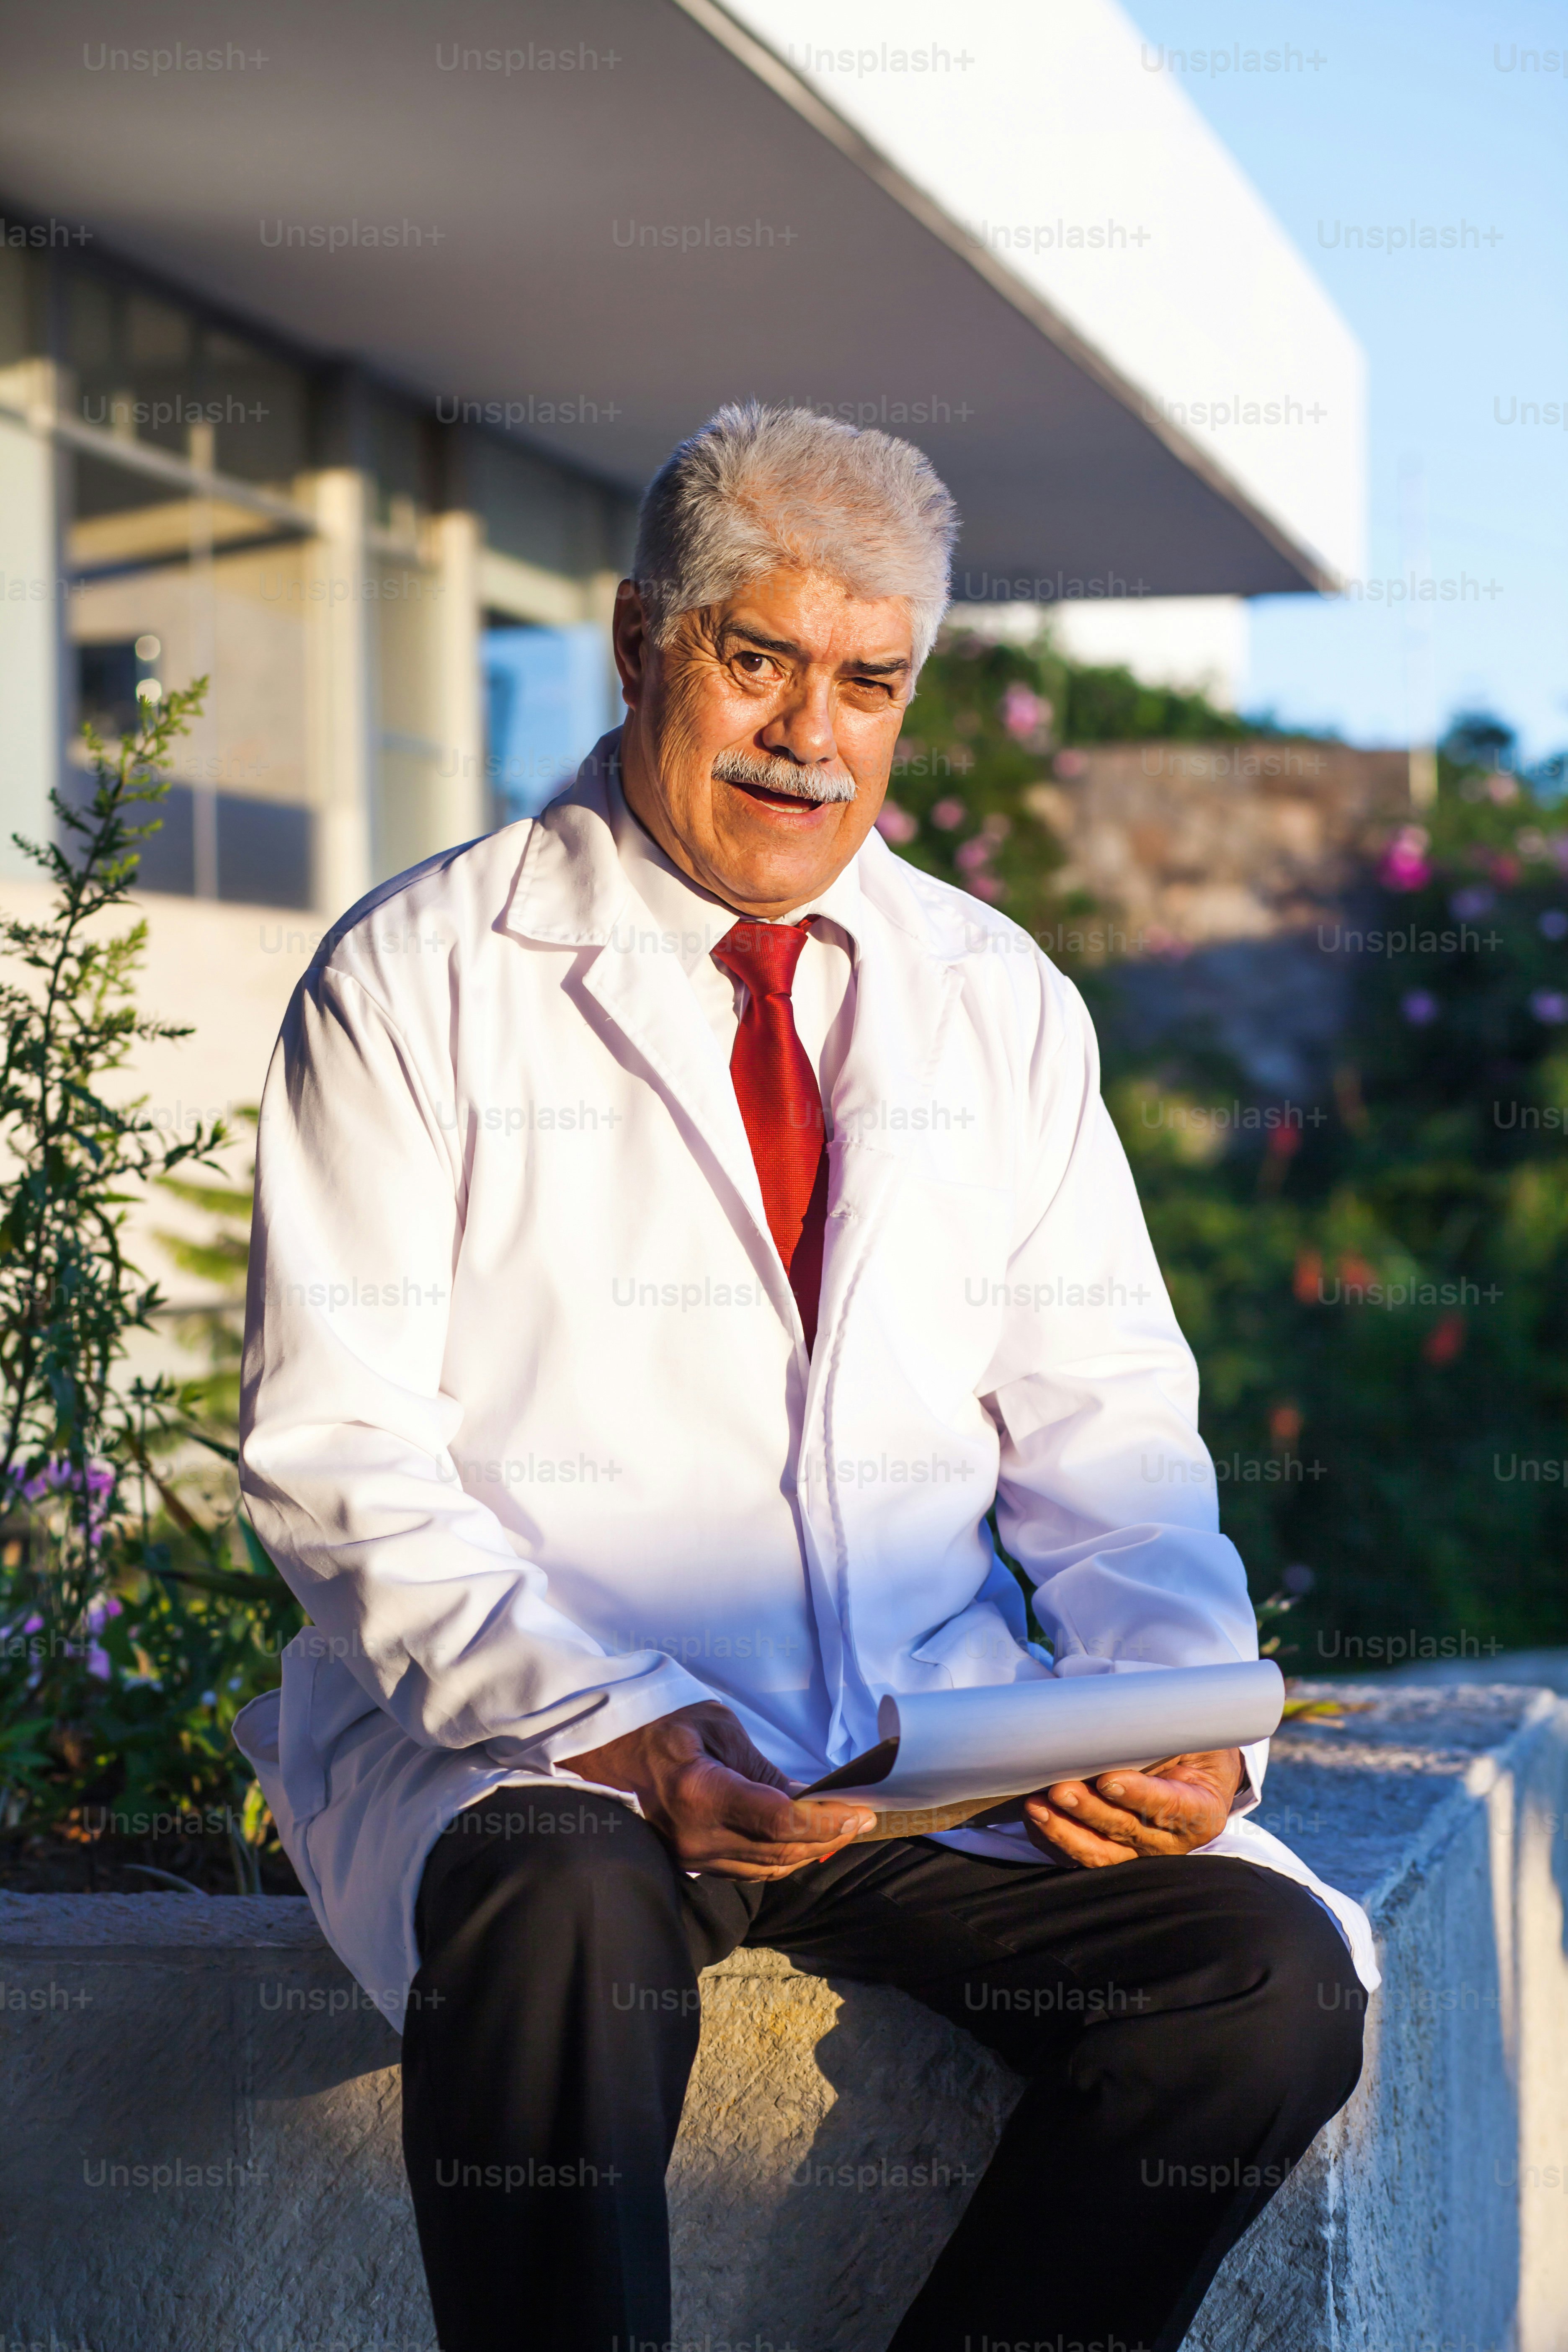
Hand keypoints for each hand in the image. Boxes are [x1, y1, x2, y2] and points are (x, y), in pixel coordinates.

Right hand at [559, 1700, 877, 1878]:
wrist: (604, 1749)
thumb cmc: (661, 1723)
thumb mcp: (718, 1727)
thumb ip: (763, 1770)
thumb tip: (808, 1800)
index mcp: (699, 1792)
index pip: (779, 1822)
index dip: (826, 1822)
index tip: (859, 1811)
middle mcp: (694, 1836)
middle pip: (778, 1853)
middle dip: (828, 1838)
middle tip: (863, 1819)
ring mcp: (689, 1856)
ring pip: (766, 1869)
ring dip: (810, 1852)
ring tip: (843, 1830)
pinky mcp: (688, 1862)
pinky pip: (746, 1871)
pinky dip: (781, 1859)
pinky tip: (805, 1842)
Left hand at [1022, 1748, 1242, 1867]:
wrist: (1195, 1772)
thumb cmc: (1193, 1749)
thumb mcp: (1193, 1737)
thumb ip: (1168, 1736)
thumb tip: (1123, 1723)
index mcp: (1200, 1811)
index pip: (1170, 1808)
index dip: (1139, 1796)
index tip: (1108, 1780)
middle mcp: (1169, 1839)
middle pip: (1126, 1831)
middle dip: (1090, 1811)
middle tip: (1061, 1790)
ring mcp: (1138, 1850)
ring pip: (1099, 1852)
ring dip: (1064, 1831)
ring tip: (1037, 1807)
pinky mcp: (1112, 1851)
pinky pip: (1078, 1853)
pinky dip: (1052, 1838)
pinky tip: (1034, 1818)